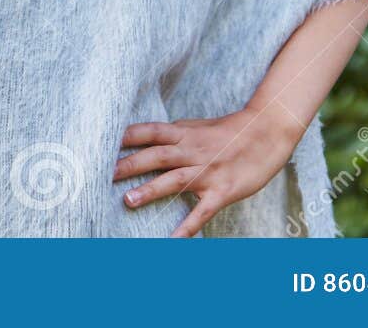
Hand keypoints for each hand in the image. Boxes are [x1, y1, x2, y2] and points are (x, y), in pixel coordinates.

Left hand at [114, 108, 303, 237]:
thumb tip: (144, 139)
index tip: (99, 142)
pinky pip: (202, 211)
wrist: (267, 132)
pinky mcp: (222, 191)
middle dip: (128, 165)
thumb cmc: (228, 130)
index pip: (149, 132)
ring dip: (151, 191)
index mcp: (183, 133)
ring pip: (174, 180)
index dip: (125, 137)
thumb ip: (172, 135)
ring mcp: (207, 171)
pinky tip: (173, 241)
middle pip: (155, 156)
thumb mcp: (196, 127)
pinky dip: (187, 227)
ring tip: (128, 200)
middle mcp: (192, 151)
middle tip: (102, 175)